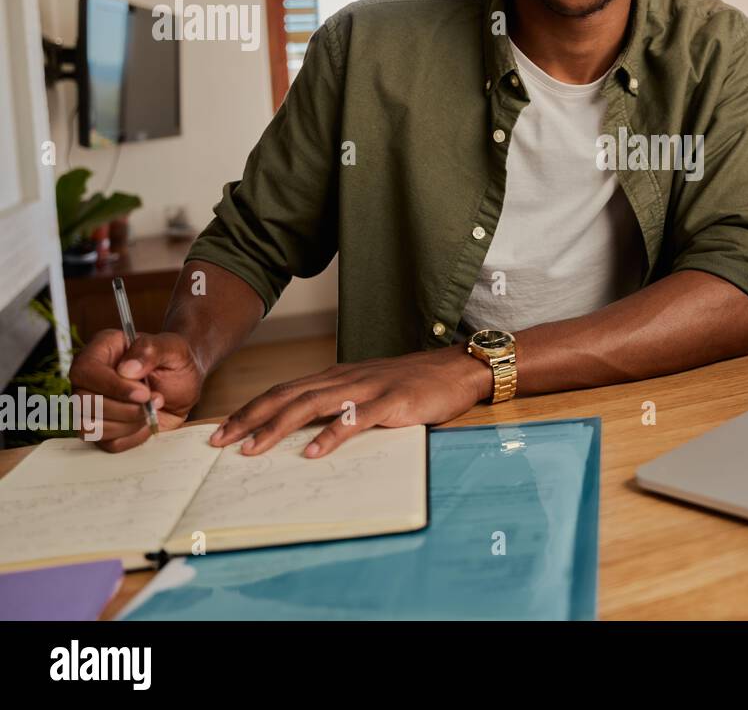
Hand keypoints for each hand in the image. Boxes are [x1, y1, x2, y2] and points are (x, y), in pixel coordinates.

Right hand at [69, 330, 204, 451]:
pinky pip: (106, 443)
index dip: (112, 386)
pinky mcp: (102, 428)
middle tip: (156, 400)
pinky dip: (132, 437)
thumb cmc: (175, 361)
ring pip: (89, 427)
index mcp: (100, 351)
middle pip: (83, 403)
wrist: (184, 384)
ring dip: (128, 424)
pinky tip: (148, 422)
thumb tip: (127, 369)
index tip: (143, 393)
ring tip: (153, 410)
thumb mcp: (173, 348)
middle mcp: (88, 379)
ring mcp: (91, 405)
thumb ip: (150, 351)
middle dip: (125, 409)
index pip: (85, 371)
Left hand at [209, 348, 491, 457]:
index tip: (221, 431)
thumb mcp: (365, 390)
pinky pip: (355, 419)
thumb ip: (336, 404)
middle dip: (250, 418)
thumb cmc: (409, 384)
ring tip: (252, 449)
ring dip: (278, 426)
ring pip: (312, 404)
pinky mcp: (391, 402)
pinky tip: (312, 452)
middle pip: (287, 396)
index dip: (250, 409)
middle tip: (220, 442)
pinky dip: (331, 435)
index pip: (283, 391)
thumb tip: (300, 431)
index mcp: (335, 376)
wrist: (454, 370)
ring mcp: (367, 388)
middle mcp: (344, 378)